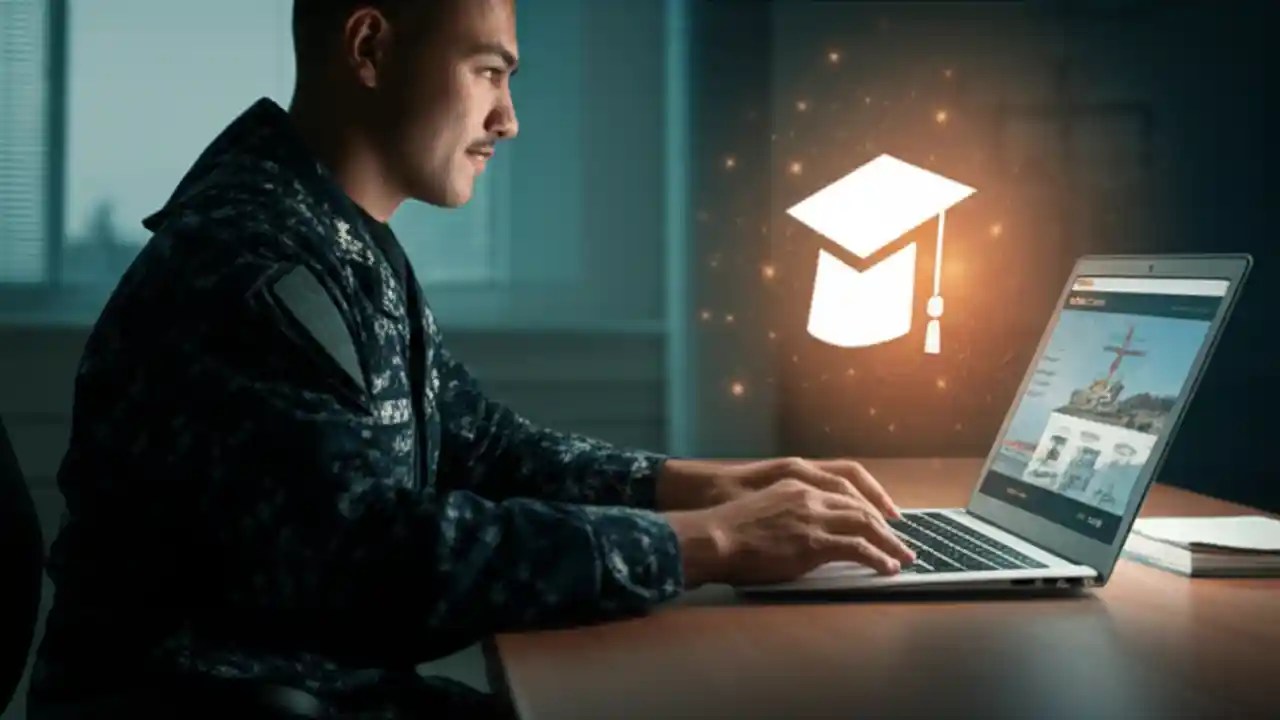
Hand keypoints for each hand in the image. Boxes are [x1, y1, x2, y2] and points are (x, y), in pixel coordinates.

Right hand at [666, 479, 916, 587]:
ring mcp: (813, 517)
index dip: (869, 502)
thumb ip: (788, 510)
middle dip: (885, 525)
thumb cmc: (728, 528)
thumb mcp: (763, 505)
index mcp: (798, 483)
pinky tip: (888, 567)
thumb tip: (803, 530)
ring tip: (903, 557)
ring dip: (889, 543)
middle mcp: (810, 495)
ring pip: (865, 524)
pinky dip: (878, 558)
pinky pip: (857, 548)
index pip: (846, 487)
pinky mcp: (814, 542)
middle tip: (901, 541)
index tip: (883, 515)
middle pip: (861, 506)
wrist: (714, 537)